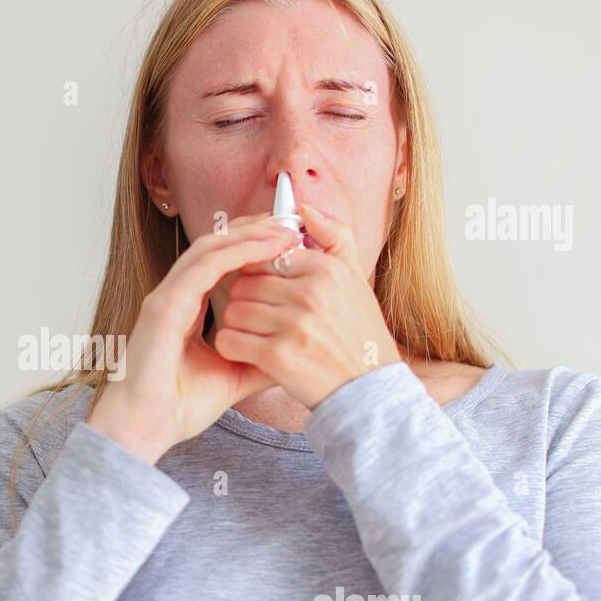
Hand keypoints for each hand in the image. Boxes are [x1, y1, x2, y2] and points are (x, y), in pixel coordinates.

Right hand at [86, 213, 297, 462]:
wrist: (145, 428)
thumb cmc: (177, 407)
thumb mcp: (234, 375)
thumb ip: (260, 356)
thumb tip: (296, 348)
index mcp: (186, 308)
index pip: (221, 262)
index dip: (253, 245)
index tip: (289, 241)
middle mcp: (174, 295)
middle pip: (216, 245)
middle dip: (254, 229)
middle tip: (292, 221)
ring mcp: (166, 297)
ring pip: (210, 247)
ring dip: (250, 233)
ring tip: (285, 228)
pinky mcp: (164, 305)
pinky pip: (204, 266)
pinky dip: (237, 251)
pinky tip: (266, 246)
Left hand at [211, 204, 401, 410]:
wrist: (370, 391)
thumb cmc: (358, 333)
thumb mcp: (356, 278)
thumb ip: (334, 236)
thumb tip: (303, 208)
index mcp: (326, 269)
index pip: (264, 255)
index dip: (258, 274)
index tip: (267, 292)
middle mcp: (311, 293)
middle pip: (244, 282)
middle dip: (245, 300)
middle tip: (262, 318)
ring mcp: (295, 325)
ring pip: (234, 310)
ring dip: (237, 325)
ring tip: (257, 336)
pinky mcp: (280, 357)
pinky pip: (230, 340)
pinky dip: (232, 348)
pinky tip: (248, 353)